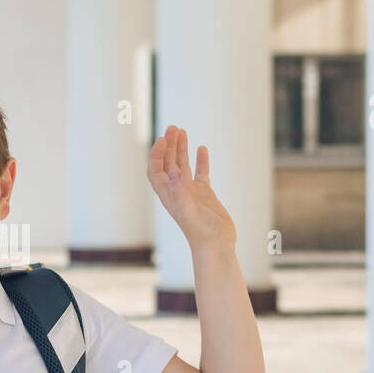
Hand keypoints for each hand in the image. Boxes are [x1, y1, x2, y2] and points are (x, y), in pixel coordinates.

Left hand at [147, 125, 236, 250]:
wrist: (217, 245)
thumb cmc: (201, 232)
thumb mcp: (189, 210)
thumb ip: (180, 191)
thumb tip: (173, 170)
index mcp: (168, 195)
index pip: (155, 170)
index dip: (156, 154)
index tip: (162, 138)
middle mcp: (177, 191)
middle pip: (167, 164)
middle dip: (168, 145)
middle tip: (173, 127)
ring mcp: (191, 192)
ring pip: (183, 165)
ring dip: (181, 149)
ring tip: (182, 131)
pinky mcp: (205, 194)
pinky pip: (200, 173)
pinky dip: (201, 160)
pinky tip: (202, 148)